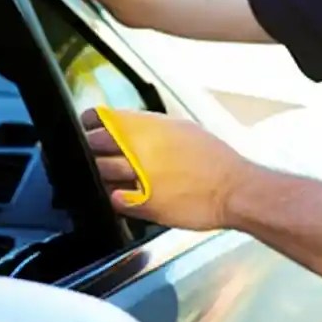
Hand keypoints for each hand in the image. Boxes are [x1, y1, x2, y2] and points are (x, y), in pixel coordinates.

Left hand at [81, 108, 257, 230]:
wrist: (232, 189)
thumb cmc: (213, 159)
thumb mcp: (182, 129)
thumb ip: (151, 128)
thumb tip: (130, 128)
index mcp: (147, 126)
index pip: (99, 118)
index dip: (91, 124)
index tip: (90, 128)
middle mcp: (137, 147)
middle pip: (93, 144)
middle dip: (93, 149)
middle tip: (101, 154)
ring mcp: (137, 177)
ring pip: (100, 173)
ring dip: (104, 174)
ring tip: (117, 177)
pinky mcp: (141, 204)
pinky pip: (114, 199)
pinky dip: (116, 197)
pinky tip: (127, 196)